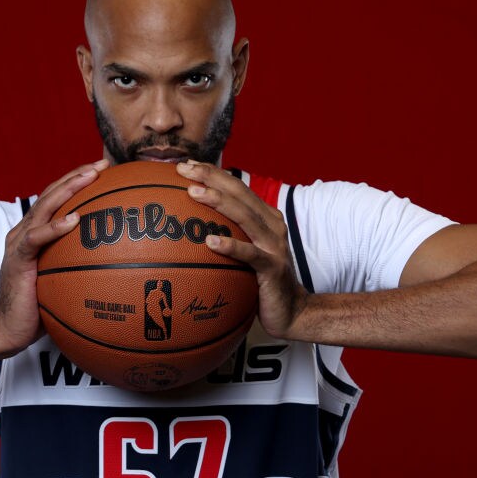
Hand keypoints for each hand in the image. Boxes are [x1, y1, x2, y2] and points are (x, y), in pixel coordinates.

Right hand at [0, 159, 108, 366]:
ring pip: (44, 207)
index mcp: (34, 233)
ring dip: (68, 189)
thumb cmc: (39, 307)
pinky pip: (37, 238)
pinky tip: (75, 219)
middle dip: (76, 176)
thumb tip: (115, 261)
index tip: (104, 172)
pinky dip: (55, 227)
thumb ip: (78, 263)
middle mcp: (24, 231)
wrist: (9, 328)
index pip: (55, 199)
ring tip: (90, 177)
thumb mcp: (62, 279)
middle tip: (102, 165)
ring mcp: (19, 243)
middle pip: (51, 194)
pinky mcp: (18, 259)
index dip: (76, 182)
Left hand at [176, 160, 308, 340]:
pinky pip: (250, 255)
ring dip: (218, 202)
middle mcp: (272, 226)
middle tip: (184, 169)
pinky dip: (231, 246)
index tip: (186, 165)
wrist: (292, 312)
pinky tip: (210, 242)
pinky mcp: (273, 268)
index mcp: (265, 218)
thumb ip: (227, 236)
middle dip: (212, 177)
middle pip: (240, 193)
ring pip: (245, 216)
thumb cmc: (261, 282)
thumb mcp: (244, 254)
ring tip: (193, 193)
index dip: (213, 173)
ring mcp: (274, 246)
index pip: (237, 188)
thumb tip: (188, 228)